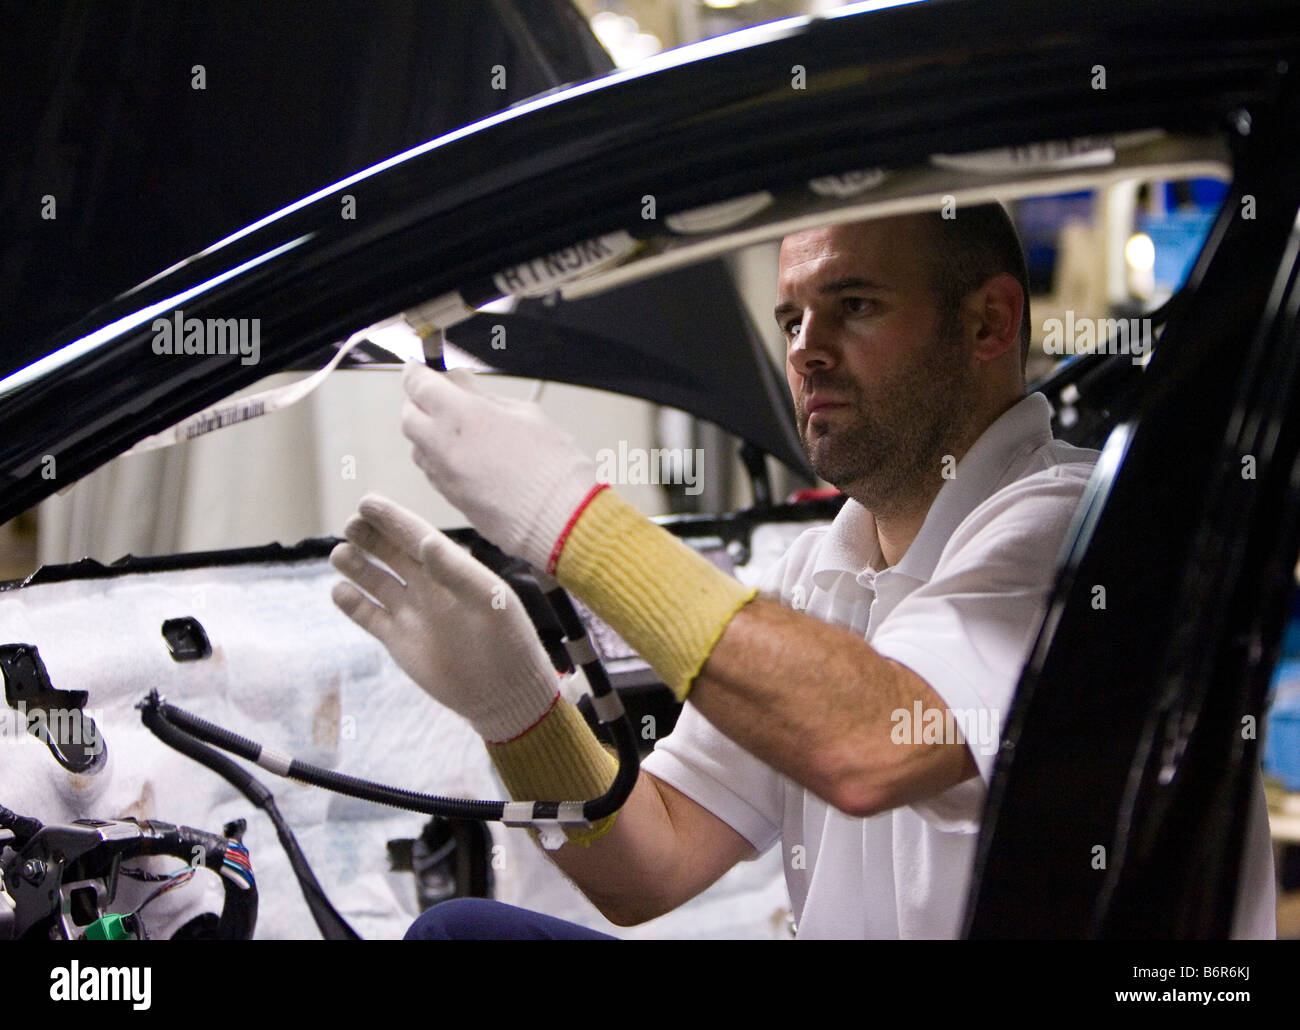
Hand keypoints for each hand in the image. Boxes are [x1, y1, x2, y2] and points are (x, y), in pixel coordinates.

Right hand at [329, 493, 558, 742]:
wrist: (503, 694)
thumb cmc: (508, 642)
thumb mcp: (489, 602)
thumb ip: (457, 572)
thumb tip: (426, 540)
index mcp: (452, 570)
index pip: (417, 536)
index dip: (392, 519)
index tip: (367, 503)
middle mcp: (429, 586)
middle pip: (391, 552)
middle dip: (370, 536)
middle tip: (350, 524)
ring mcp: (411, 612)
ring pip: (375, 580)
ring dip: (356, 566)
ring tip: (339, 554)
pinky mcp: (398, 640)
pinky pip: (369, 616)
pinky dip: (352, 603)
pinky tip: (339, 591)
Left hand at [400, 363, 599, 570]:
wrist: (562, 517)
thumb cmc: (553, 466)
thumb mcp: (526, 414)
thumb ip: (486, 398)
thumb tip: (463, 387)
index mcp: (462, 416)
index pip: (418, 385)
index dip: (417, 373)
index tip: (420, 369)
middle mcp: (444, 446)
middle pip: (408, 417)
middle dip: (418, 403)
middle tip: (438, 397)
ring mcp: (444, 477)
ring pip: (417, 448)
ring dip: (428, 434)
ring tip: (456, 430)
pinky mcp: (452, 501)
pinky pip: (433, 474)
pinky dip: (440, 460)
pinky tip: (466, 458)